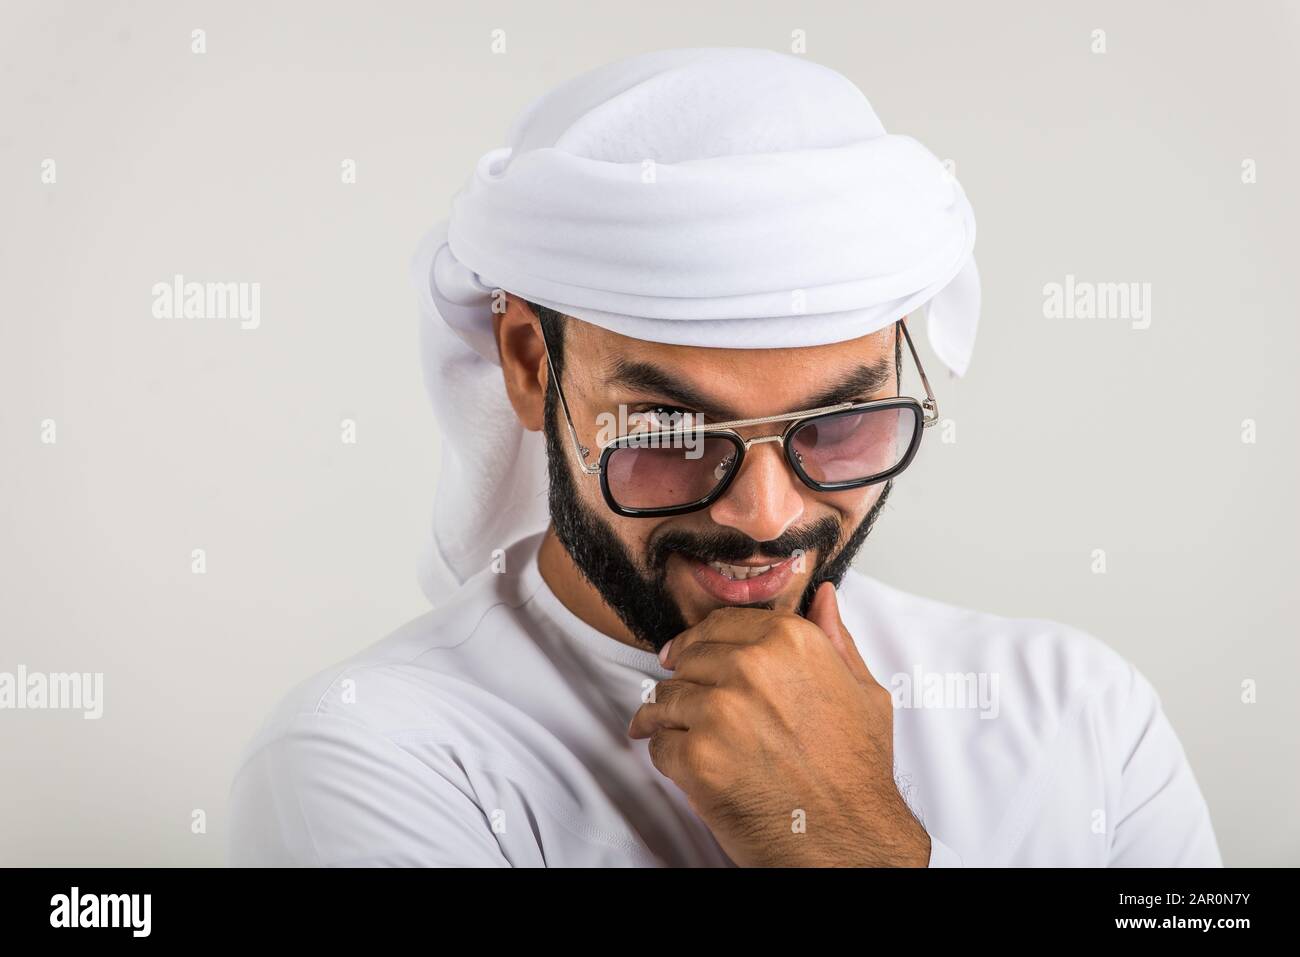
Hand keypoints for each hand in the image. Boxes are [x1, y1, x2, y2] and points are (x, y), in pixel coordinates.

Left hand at [628, 582, 929, 866]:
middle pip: (687, 660)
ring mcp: (720, 710)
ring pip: (666, 698)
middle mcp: (751, 666)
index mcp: (789, 640)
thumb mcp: (862, 691)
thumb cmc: (858, 771)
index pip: (719, 625)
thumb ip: (835, 639)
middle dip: (683, 681)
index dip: (701, 642)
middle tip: (686, 704)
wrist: (850, 838)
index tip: (687, 655)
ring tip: (675, 733)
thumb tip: (822, 597)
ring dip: (666, 718)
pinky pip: (659, 744)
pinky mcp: (697, 756)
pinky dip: (666, 756)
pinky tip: (686, 766)